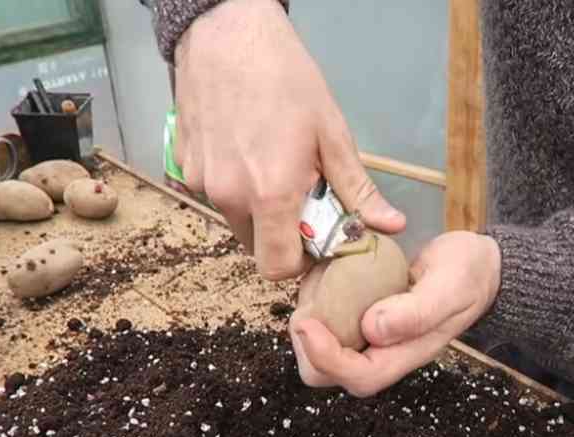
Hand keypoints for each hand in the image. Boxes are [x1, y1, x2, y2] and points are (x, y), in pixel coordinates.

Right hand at [173, 0, 403, 279]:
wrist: (227, 32)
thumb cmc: (286, 77)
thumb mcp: (332, 133)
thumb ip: (357, 189)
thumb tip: (390, 226)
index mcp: (271, 194)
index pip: (278, 267)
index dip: (300, 262)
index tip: (315, 240)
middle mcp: (229, 196)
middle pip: (257, 247)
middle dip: (281, 235)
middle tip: (301, 198)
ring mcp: (202, 182)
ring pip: (236, 221)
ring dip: (257, 211)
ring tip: (273, 166)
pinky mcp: (184, 166)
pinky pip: (215, 195)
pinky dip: (234, 186)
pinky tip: (247, 149)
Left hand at [290, 232, 500, 396]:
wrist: (478, 265)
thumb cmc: (469, 277)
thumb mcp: (450, 287)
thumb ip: (417, 312)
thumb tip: (373, 328)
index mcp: (404, 355)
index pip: (357, 377)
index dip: (326, 357)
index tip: (308, 322)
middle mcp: (381, 352)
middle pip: (327, 373)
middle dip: (307, 344)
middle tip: (308, 304)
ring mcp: (369, 337)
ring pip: (318, 347)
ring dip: (309, 318)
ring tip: (319, 281)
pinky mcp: (359, 318)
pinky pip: (325, 320)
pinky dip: (316, 299)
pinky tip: (327, 270)